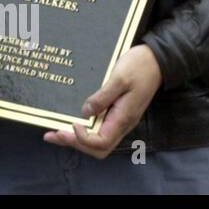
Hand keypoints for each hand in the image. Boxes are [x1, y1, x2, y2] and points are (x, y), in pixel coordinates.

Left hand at [43, 44, 162, 157]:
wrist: (156, 60)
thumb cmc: (139, 67)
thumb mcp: (119, 79)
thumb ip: (103, 97)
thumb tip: (84, 113)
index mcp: (123, 118)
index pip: (101, 142)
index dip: (83, 139)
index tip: (72, 124)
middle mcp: (121, 124)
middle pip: (98, 148)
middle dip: (74, 143)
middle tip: (52, 135)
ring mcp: (119, 120)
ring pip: (98, 141)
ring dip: (76, 139)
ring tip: (55, 133)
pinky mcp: (116, 113)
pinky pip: (99, 129)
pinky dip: (83, 130)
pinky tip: (70, 121)